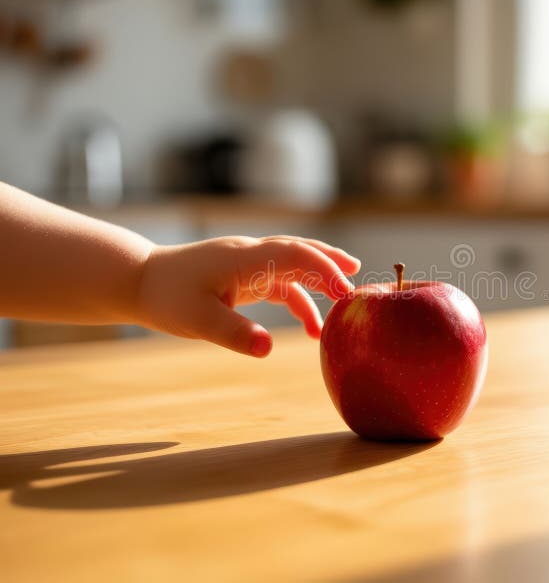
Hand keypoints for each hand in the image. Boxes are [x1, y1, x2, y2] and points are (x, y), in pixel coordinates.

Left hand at [137, 236, 359, 357]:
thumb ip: (234, 333)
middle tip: (358, 276)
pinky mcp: (245, 276)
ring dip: (319, 280)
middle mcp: (251, 254)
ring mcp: (249, 263)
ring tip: (343, 305)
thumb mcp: (196, 320)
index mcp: (244, 258)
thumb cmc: (166, 297)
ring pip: (294, 265)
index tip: (346, 292)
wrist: (140, 280)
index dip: (324, 269)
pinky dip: (300, 300)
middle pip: (300, 250)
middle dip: (330, 261)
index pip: (294, 255)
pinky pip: (282, 283)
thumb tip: (268, 349)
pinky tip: (310, 327)